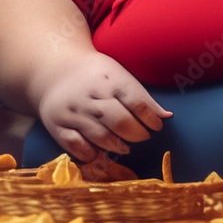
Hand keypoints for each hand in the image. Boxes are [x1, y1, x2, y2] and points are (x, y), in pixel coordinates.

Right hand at [36, 52, 171, 161]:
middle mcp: (91, 96)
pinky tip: (99, 151)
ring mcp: (73, 112)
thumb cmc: (96, 75)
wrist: (55, 69)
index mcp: (109, 80)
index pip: (136, 102)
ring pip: (100, 137)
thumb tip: (167, 116)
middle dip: (137, 134)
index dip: (151, 117)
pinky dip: (90, 153)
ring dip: (118, 146)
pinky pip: (76, 146)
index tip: (157, 125)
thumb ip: (141, 97)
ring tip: (125, 146)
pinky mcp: (57, 126)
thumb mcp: (119, 76)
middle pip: (120, 122)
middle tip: (143, 136)